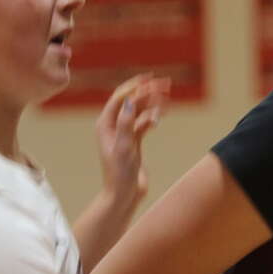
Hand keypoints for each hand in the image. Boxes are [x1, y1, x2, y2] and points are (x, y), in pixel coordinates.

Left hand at [96, 74, 170, 200]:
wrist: (124, 194)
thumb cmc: (119, 173)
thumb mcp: (123, 148)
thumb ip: (127, 124)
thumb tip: (131, 101)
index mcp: (105, 124)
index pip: (121, 98)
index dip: (135, 86)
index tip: (150, 79)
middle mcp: (113, 126)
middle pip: (132, 101)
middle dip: (148, 92)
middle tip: (166, 84)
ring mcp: (124, 133)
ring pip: (140, 111)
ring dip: (153, 104)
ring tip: (167, 98)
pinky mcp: (134, 141)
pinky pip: (144, 123)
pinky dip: (153, 118)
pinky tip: (160, 118)